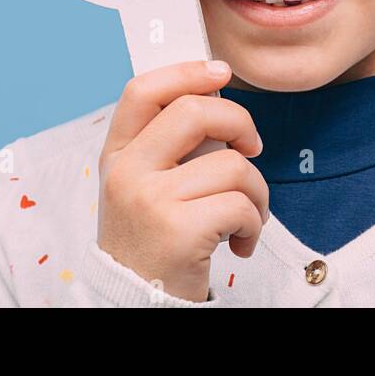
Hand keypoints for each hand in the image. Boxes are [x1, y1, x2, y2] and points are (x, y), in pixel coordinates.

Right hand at [96, 59, 267, 302]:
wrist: (139, 303)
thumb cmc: (154, 242)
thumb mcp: (145, 187)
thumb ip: (170, 147)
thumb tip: (219, 101)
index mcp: (117, 155)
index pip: (142, 91)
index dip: (186, 72)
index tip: (220, 72)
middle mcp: (126, 173)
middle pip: (194, 112)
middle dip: (240, 122)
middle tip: (252, 148)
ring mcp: (150, 201)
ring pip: (233, 165)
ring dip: (257, 193)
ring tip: (245, 217)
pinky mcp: (178, 232)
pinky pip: (241, 205)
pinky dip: (254, 225)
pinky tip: (239, 243)